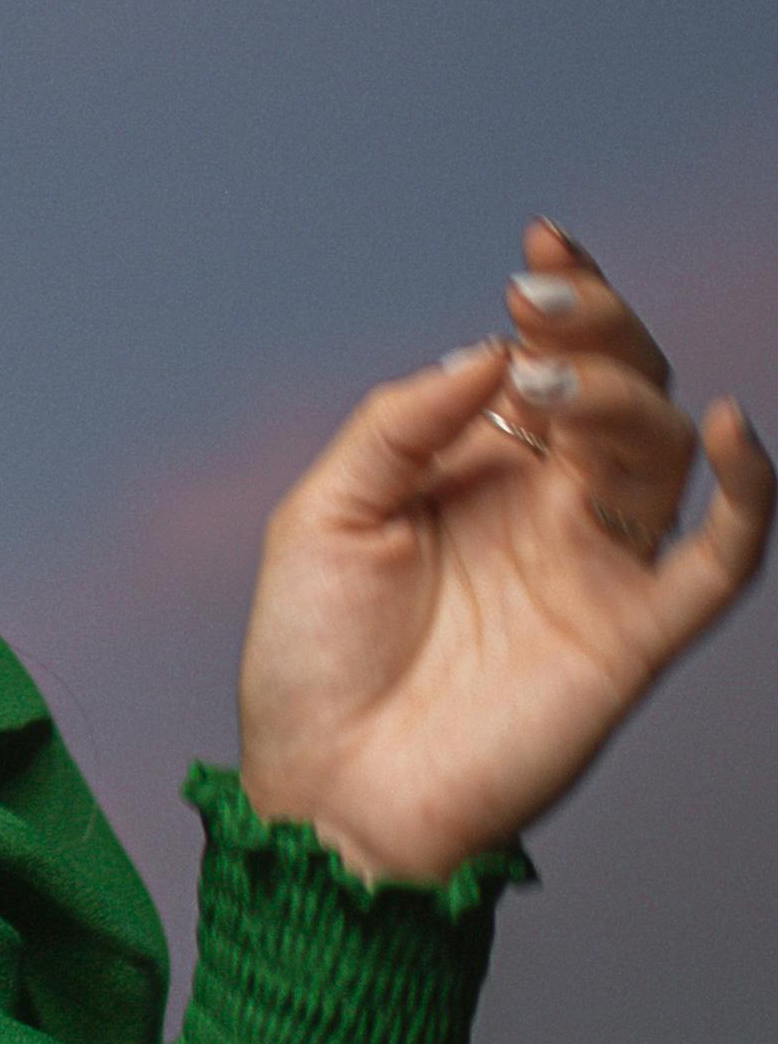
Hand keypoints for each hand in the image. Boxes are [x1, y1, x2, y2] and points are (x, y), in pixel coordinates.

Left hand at [236, 221, 771, 883]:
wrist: (325, 796)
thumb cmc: (310, 664)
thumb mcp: (323, 517)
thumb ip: (399, 426)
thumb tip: (488, 352)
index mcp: (478, 471)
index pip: (547, 363)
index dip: (560, 301)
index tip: (537, 247)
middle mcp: (549, 510)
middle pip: (619, 391)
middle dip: (594, 330)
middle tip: (538, 304)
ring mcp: (598, 570)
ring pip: (662, 453)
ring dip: (622, 396)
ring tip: (549, 384)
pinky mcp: (634, 638)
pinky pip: (720, 559)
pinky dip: (748, 493)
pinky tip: (728, 426)